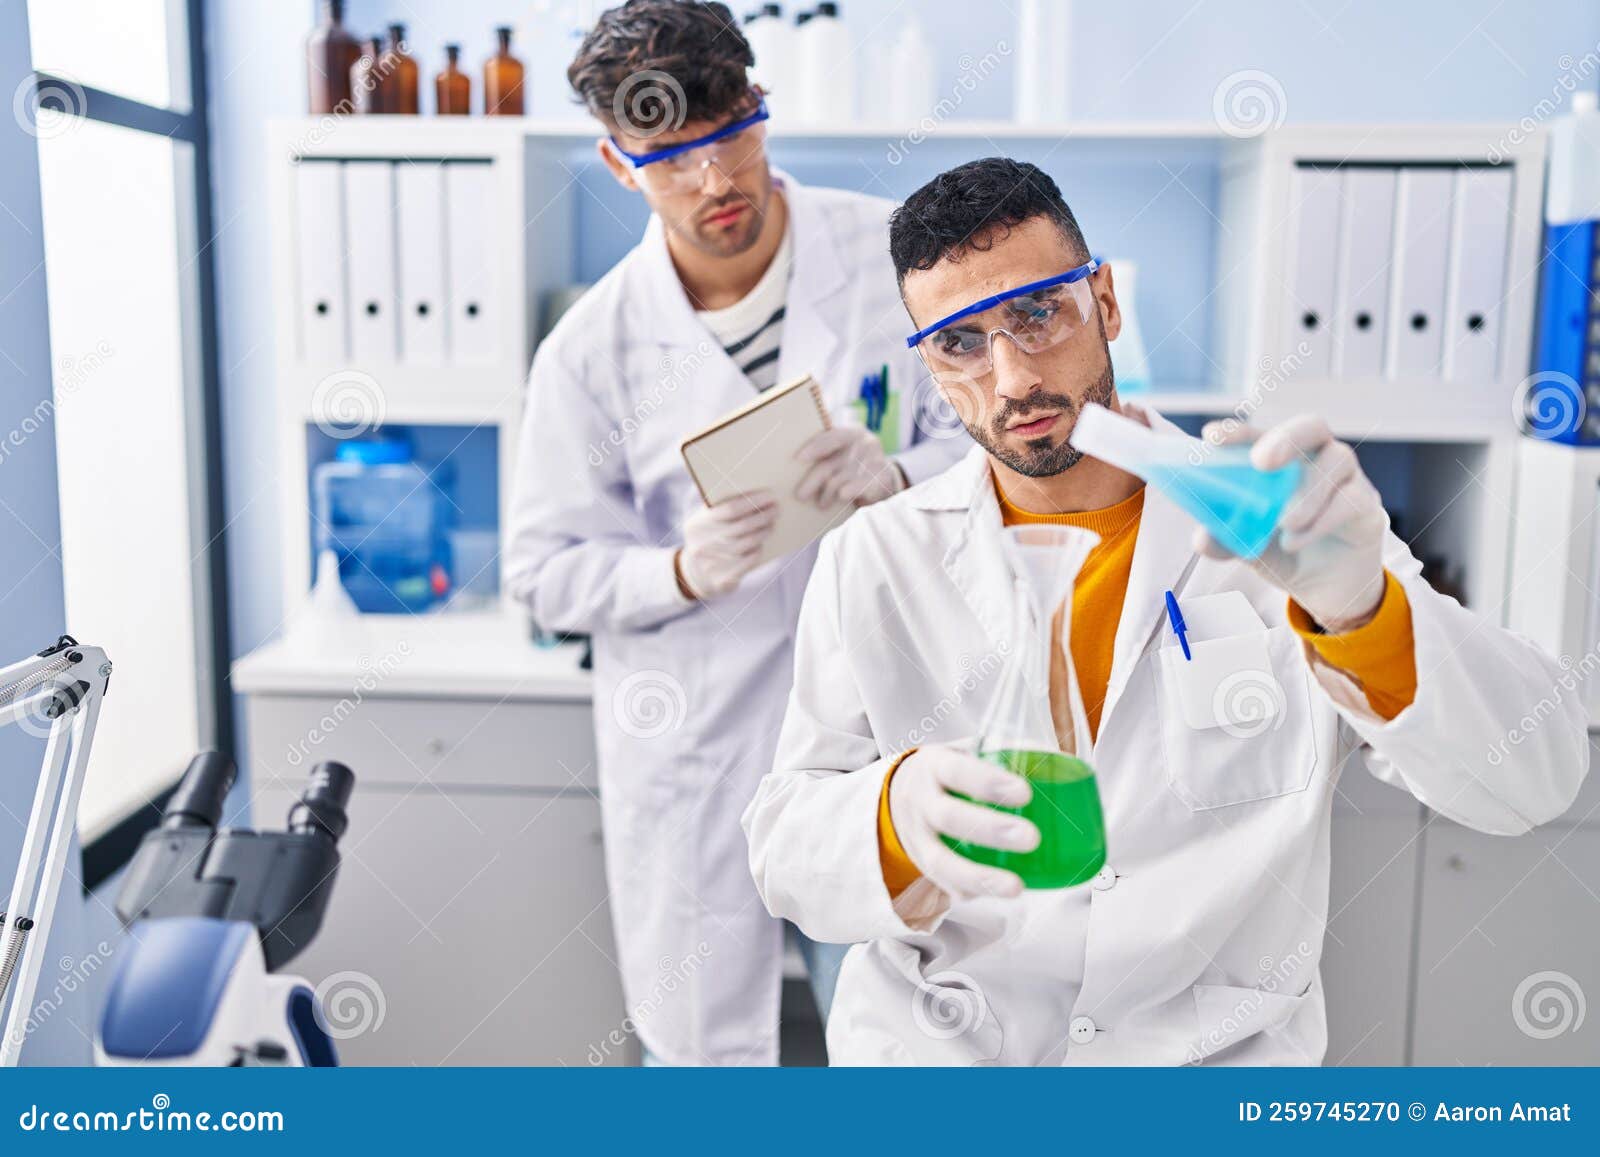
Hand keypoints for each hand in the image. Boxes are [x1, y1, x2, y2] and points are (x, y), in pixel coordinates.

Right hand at [675, 492, 778, 600]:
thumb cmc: (707, 539)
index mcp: (696, 525)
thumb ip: (720, 507)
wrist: (694, 574)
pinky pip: (749, 561)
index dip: (752, 501)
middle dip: (763, 515)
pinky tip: (762, 543)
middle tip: (776, 508)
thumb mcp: (704, 522)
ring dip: (764, 531)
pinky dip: (758, 549)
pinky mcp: (724, 579)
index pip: (729, 509)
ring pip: (747, 543)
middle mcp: (702, 545)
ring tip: (772, 523)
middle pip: (742, 526)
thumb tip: (753, 491)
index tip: (769, 495)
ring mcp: (712, 564)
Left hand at [794, 426, 905, 508]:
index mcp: (852, 433)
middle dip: (813, 481)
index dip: (814, 447)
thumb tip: (796, 463)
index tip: (799, 458)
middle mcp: (865, 443)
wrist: (887, 479)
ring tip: (821, 503)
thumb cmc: (855, 466)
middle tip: (800, 495)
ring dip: (827, 494)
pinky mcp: (882, 478)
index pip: (831, 437)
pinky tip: (842, 496)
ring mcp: (875, 460)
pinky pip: (859, 487)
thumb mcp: (844, 453)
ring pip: (840, 480)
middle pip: (831, 464)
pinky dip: (848, 492)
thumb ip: (827, 453)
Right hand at [888, 745, 1038, 898]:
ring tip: (1015, 887)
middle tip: (1031, 838)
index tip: (1025, 793)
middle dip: (991, 830)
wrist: (894, 794)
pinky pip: (943, 884)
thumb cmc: (943, 774)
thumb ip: (999, 755)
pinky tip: (996, 893)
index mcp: (933, 766)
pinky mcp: (920, 865)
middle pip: (949, 817)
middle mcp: (919, 801)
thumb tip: (1053, 760)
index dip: (989, 783)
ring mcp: (915, 837)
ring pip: (940, 861)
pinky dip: (971, 891)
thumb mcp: (960, 753)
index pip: (957, 771)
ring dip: (980, 877)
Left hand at [1197, 415, 1386, 631]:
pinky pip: (1350, 500)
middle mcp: (1316, 459)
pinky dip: (1321, 520)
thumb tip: (1202, 537)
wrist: (1326, 588)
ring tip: (1284, 522)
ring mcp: (1346, 479)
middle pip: (1311, 427)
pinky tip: (1296, 541)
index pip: (1261, 434)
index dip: (1238, 432)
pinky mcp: (1366, 505)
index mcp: (1281, 461)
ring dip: (1307, 491)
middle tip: (1262, 462)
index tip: (1211, 436)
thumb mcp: (1249, 548)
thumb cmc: (1286, 550)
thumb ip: (1226, 540)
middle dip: (1285, 438)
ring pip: (1336, 461)